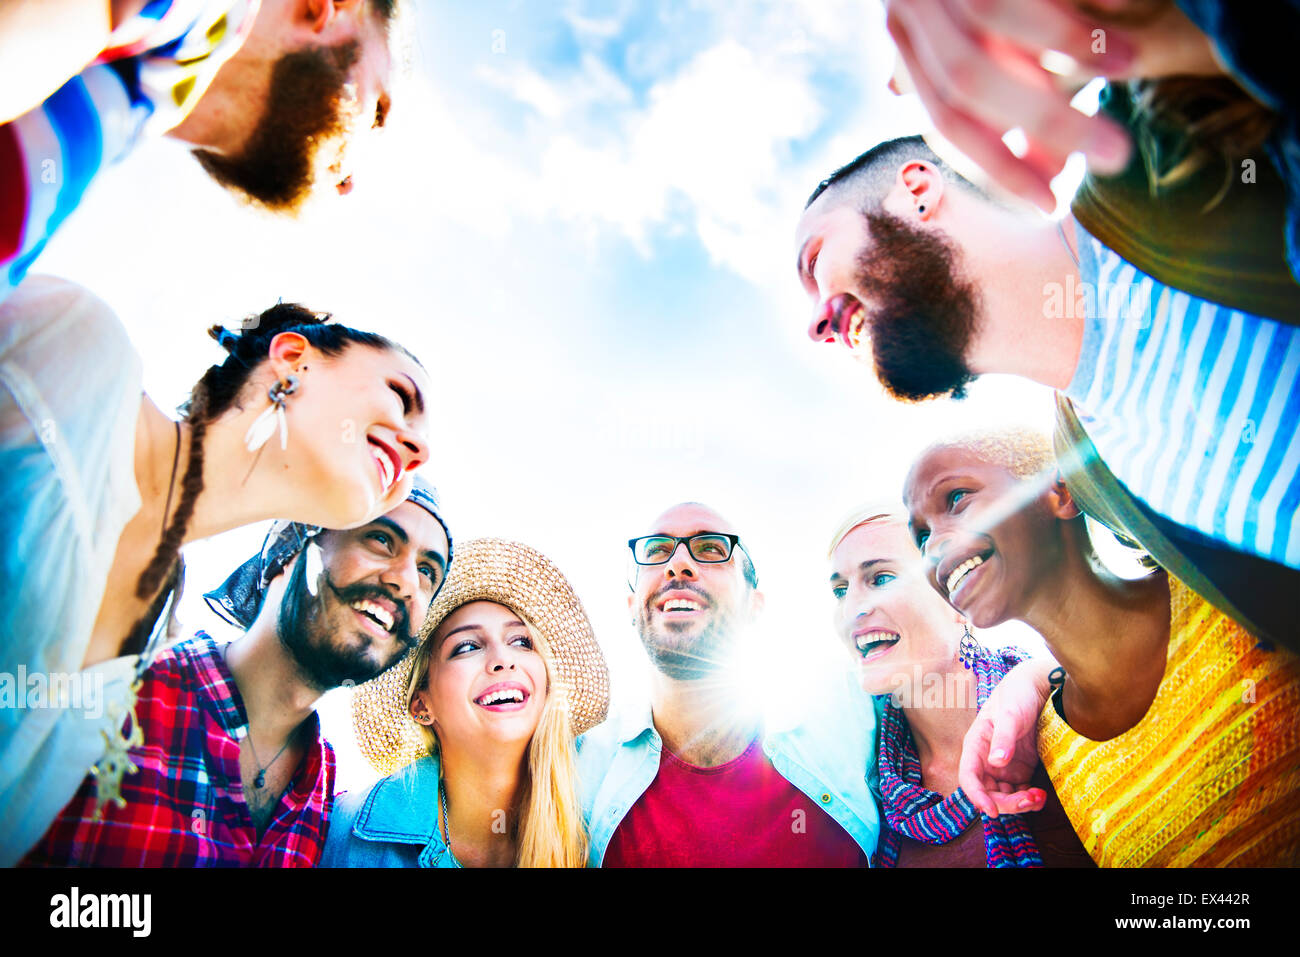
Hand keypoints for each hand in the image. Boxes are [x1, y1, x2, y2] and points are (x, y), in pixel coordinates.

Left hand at [883, 0, 1141, 210]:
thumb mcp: (954, 29)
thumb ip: (977, 85)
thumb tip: (1030, 167)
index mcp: (908, 39)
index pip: (947, 121)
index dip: (998, 167)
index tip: (1051, 205)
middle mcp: (910, 5)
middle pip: (968, 82)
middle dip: (1043, 125)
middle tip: (1113, 157)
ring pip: (989, 29)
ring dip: (1066, 53)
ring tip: (1134, 68)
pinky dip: (1065, 7)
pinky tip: (1117, 8)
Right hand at [958, 658, 1054, 816]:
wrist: (1038, 688)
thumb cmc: (1018, 696)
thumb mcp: (1010, 715)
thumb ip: (1003, 738)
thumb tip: (996, 761)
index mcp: (975, 746)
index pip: (969, 777)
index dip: (977, 796)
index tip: (992, 810)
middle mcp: (986, 759)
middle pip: (988, 792)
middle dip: (1006, 803)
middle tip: (1029, 801)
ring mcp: (1003, 766)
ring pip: (1005, 796)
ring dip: (1020, 804)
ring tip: (1039, 798)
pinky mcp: (1020, 768)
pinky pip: (1020, 792)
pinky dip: (1029, 799)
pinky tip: (1041, 796)